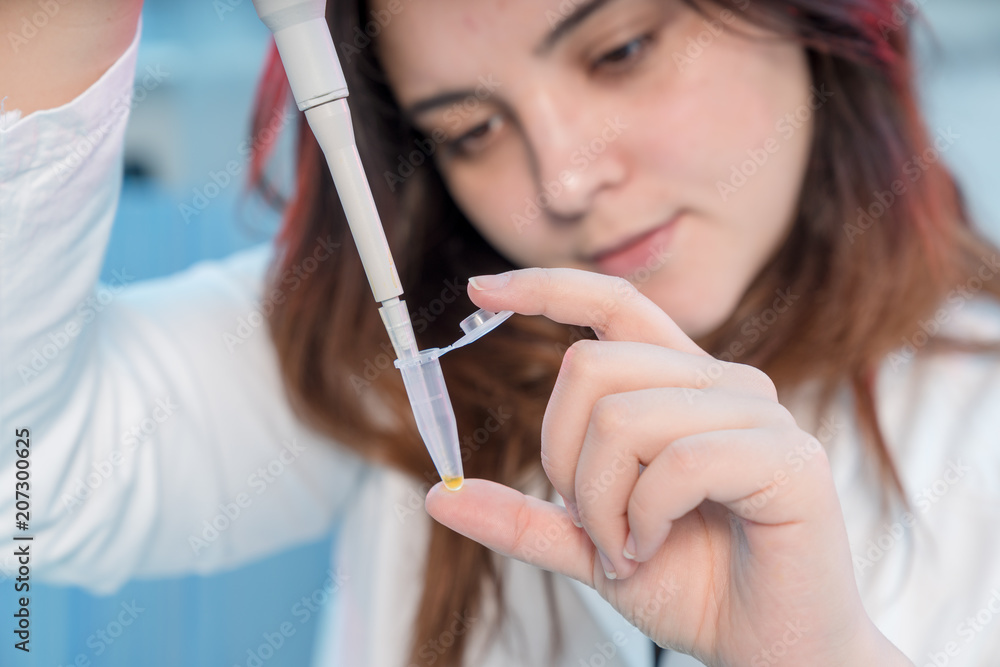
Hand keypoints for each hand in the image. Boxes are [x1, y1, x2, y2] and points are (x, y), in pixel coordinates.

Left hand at [425, 268, 911, 665]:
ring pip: (622, 418)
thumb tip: (440, 497)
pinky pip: (676, 462)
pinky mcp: (790, 460)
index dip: (546, 287)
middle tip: (591, 525)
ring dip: (601, 504)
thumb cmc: (693, 587)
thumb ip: (523, 517)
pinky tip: (653, 550)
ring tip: (626, 549)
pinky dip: (642, 518)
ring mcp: (760, 416)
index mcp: (680, 386)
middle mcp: (723, 383)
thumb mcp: (588, 546)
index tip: (482, 291)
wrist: (770, 651)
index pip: (614, 304)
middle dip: (563, 458)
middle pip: (590, 367)